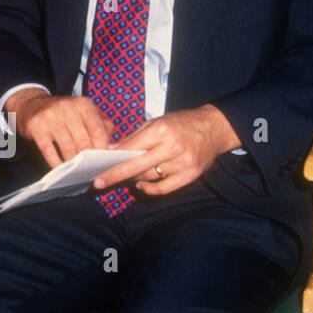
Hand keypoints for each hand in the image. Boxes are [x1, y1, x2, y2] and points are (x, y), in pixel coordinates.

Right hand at [7, 88, 113, 168]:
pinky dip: (55, 162)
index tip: (102, 161)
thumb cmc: (63, 114)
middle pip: (83, 141)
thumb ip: (100, 125)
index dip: (102, 148)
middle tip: (90, 170)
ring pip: (67, 147)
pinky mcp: (36, 126)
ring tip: (76, 172)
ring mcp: (51, 117)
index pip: (98, 130)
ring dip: (73, 163)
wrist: (31, 105)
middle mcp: (68, 107)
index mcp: (83, 104)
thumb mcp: (83, 112)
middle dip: (88, 159)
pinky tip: (60, 169)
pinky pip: (49, 150)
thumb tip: (110, 147)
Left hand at [92, 105, 240, 196]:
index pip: (131, 148)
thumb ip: (134, 137)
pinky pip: (163, 189)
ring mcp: (182, 163)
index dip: (113, 159)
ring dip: (133, 179)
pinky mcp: (190, 176)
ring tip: (126, 176)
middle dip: (115, 175)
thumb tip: (111, 151)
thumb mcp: (157, 122)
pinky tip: (141, 185)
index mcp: (162, 130)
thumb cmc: (181, 123)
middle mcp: (172, 148)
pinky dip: (149, 189)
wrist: (214, 128)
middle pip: (136, 166)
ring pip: (148, 178)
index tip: (98, 166)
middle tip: (98, 183)